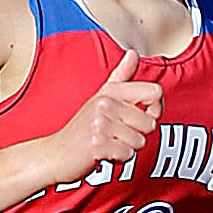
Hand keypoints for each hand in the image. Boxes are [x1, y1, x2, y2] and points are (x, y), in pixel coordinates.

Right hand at [47, 45, 163, 181]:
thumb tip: (133, 52)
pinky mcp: (97, 145)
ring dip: (128, 148)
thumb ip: (121, 76)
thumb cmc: (83, 127)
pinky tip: (105, 154)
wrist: (57, 153)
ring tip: (109, 143)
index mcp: (110, 91)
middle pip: (150, 123)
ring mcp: (100, 124)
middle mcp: (105, 104)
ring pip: (140, 142)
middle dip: (138, 135)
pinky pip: (128, 155)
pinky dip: (119, 159)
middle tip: (117, 135)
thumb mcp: (100, 97)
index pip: (155, 92)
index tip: (142, 116)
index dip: (155, 109)